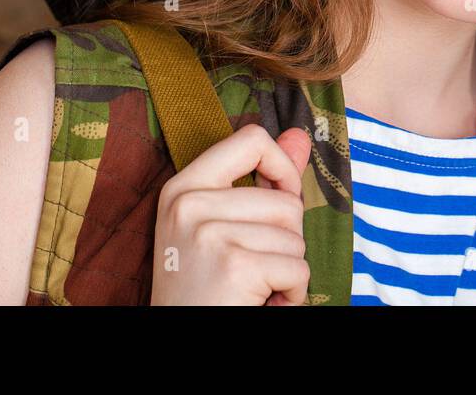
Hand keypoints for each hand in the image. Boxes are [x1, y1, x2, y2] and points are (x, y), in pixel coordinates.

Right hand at [149, 123, 312, 304]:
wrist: (174, 340)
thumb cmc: (203, 288)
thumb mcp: (220, 226)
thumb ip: (262, 178)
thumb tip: (301, 135)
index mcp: (182, 187)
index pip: (251, 139)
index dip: (282, 168)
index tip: (280, 198)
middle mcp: (189, 203)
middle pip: (286, 201)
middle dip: (285, 242)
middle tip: (252, 267)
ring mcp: (209, 233)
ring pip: (295, 237)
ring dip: (287, 271)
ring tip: (254, 286)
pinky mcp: (234, 265)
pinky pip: (298, 269)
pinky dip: (292, 295)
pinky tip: (261, 302)